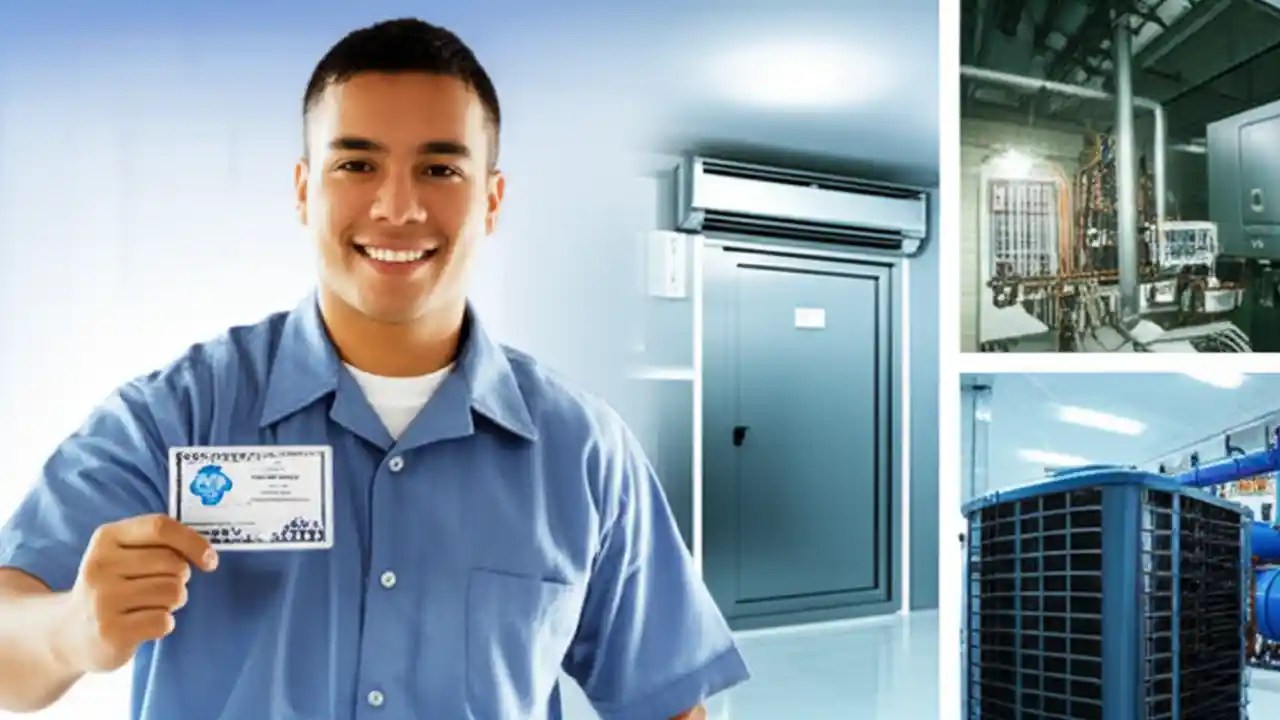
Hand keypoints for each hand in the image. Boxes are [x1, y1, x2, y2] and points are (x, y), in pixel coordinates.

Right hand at [57, 514, 217, 673]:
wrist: (69, 633)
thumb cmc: (113, 587)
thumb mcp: (123, 555)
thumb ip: (159, 544)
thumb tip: (206, 553)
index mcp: (106, 538)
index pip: (160, 527)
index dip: (193, 542)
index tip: (209, 560)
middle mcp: (100, 566)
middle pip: (174, 563)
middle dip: (181, 578)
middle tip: (161, 587)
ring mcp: (103, 601)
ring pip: (173, 592)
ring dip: (174, 601)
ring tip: (151, 605)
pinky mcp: (111, 632)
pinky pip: (164, 621)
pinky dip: (164, 623)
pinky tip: (143, 624)